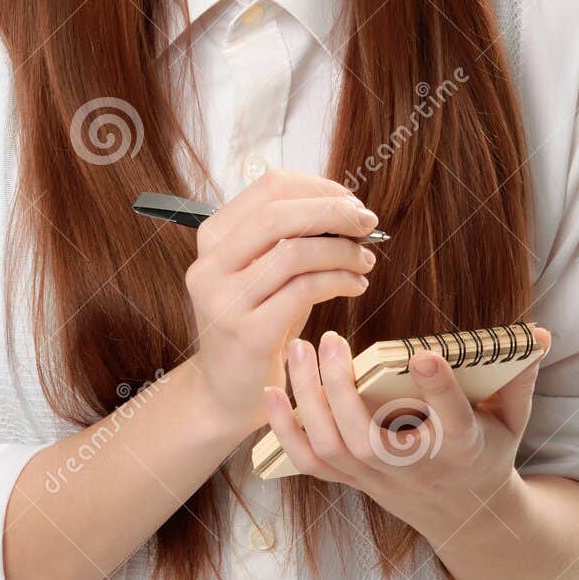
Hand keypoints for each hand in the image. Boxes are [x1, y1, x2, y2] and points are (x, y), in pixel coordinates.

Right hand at [185, 169, 380, 437]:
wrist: (226, 392)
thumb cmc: (257, 322)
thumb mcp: (265, 272)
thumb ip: (294, 237)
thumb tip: (350, 209)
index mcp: (212, 238)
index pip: (269, 187)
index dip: (319, 188)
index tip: (351, 203)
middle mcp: (210, 265)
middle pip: (279, 214)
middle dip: (334, 212)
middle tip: (368, 224)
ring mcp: (225, 301)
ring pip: (295, 251)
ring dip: (342, 251)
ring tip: (365, 261)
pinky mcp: (248, 334)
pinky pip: (304, 290)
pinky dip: (339, 280)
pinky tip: (355, 285)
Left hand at [262, 326, 551, 535]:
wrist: (464, 514)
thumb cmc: (486, 450)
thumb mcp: (513, 418)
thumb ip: (520, 375)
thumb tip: (539, 331)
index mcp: (462, 449)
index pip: (452, 421)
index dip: (438, 389)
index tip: (422, 354)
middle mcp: (415, 469)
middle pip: (369, 439)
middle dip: (341, 391)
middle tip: (330, 338)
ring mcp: (378, 478)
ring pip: (333, 448)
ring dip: (308, 402)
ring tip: (299, 349)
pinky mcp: (353, 480)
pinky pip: (311, 463)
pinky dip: (285, 432)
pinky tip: (270, 392)